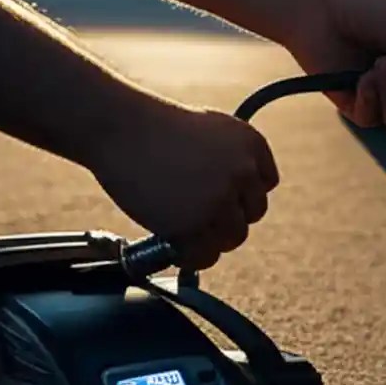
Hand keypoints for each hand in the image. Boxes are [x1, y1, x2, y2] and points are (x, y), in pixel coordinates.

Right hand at [90, 105, 278, 270]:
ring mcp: (220, 199)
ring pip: (234, 236)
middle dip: (228, 215)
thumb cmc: (155, 127)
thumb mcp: (210, 129)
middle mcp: (243, 171)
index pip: (265, 183)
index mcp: (251, 144)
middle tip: (200, 215)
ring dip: (213, 238)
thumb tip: (239, 196)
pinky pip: (206, 255)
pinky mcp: (194, 224)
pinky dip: (194, 257)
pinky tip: (179, 248)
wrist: (120, 127)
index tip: (223, 196)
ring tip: (188, 231)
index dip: (242, 192)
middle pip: (252, 212)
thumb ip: (231, 159)